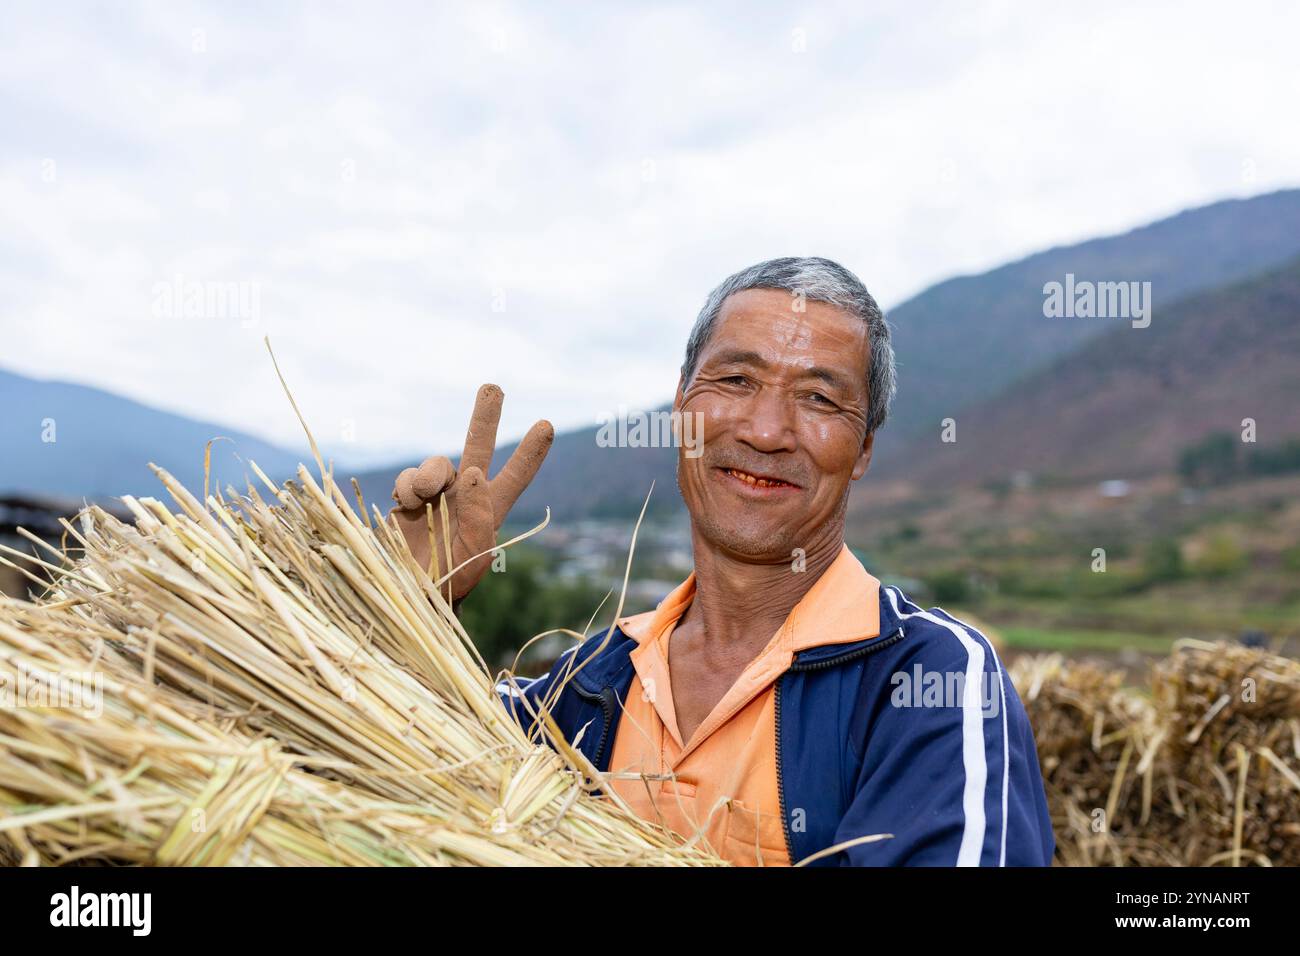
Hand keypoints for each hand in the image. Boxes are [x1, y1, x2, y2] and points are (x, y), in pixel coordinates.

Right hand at [389, 384, 552, 603]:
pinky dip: (407, 488)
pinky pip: (408, 478)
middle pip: (478, 446)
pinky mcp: (406, 498)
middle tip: (494, 388)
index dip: (530, 452)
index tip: (546, 425)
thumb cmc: (449, 584)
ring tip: (424, 498)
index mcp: (489, 510)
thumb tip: (473, 471)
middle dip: (484, 416)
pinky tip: (405, 508)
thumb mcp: (474, 556)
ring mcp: (434, 495)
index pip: (515, 476)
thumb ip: (478, 515)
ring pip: (437, 463)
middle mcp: (464, 496)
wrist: (408, 596)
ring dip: (430, 474)